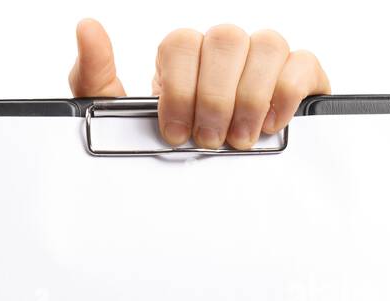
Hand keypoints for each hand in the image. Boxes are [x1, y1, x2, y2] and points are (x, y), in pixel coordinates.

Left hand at [68, 18, 330, 150]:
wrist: (202, 185)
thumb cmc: (161, 144)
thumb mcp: (114, 116)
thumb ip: (93, 74)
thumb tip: (86, 27)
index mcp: (183, 55)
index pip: (181, 42)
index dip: (178, 88)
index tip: (174, 132)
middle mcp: (224, 49)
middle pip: (224, 39)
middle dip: (213, 98)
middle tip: (206, 141)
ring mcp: (263, 59)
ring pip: (266, 45)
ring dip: (249, 98)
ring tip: (236, 140)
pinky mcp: (301, 76)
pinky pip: (302, 62)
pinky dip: (285, 94)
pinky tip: (268, 125)